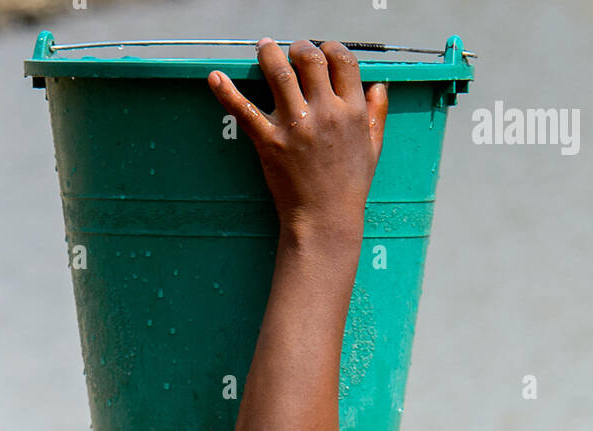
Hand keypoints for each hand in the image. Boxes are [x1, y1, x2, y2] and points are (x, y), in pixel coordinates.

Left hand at [208, 39, 387, 238]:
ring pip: (279, 73)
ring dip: (269, 54)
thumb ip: (376, 115)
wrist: (324, 221)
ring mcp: (295, 127)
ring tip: (264, 47)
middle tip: (292, 51)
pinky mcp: (270, 143)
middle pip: (310, 59)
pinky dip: (227, 92)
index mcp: (351, 112)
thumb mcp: (372, 150)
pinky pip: (245, 111)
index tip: (323, 52)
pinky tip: (215, 78)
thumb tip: (377, 87)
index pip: (343, 61)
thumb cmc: (348, 188)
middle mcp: (324, 114)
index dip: (332, 49)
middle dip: (300, 48)